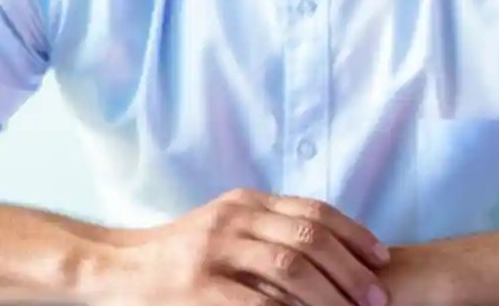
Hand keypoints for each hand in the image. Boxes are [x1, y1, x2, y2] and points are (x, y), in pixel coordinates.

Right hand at [93, 188, 390, 305]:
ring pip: (290, 267)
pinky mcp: (199, 286)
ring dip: (330, 294)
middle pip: (309, 238)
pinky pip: (257, 302)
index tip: (382, 258)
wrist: (117, 269)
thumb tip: (328, 251)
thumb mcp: (224, 228)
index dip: (353, 234)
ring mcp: (214, 251)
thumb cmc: (178, 255)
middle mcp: (233, 219)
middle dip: (351, 269)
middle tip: (378, 297)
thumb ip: (267, 231)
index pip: (313, 210)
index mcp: (244, 203)